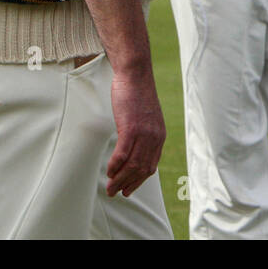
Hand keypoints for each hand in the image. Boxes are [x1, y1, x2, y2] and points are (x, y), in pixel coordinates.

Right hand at [106, 62, 164, 196]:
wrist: (135, 75)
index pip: (151, 165)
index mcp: (159, 136)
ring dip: (120, 179)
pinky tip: (109, 171)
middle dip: (128, 184)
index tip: (129, 189)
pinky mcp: (131, 128)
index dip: (139, 180)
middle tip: (115, 193)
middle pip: (142, 169)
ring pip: (132, 165)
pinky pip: (123, 154)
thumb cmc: (137, 94)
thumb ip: (143, 133)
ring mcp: (144, 133)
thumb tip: (133, 148)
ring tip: (110, 188)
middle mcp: (154, 137)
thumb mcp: (146, 117)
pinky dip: (115, 166)